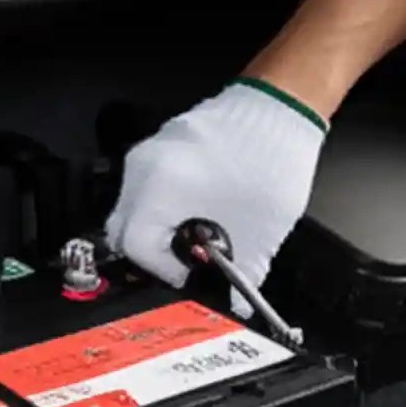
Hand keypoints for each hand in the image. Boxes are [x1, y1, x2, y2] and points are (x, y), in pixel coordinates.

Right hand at [104, 80, 326, 317]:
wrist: (284, 104)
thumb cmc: (271, 157)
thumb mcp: (261, 232)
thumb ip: (240, 276)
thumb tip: (231, 302)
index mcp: (160, 188)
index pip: (136, 248)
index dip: (163, 272)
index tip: (188, 275)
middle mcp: (145, 168)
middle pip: (122, 230)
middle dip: (150, 255)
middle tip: (183, 263)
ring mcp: (150, 153)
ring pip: (130, 208)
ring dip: (155, 231)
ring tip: (194, 237)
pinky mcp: (161, 145)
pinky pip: (145, 186)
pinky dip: (162, 207)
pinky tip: (196, 211)